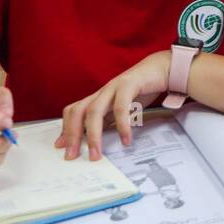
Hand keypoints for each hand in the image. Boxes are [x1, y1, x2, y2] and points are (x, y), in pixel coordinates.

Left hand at [55, 50, 170, 160]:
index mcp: (98, 97)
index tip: (62, 148)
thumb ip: (108, 120)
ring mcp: (114, 87)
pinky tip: (126, 139)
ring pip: (94, 110)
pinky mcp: (129, 84)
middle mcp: (102, 92)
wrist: (161, 68)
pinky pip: (121, 106)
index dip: (66, 129)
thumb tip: (95, 138)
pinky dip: (122, 125)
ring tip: (97, 154)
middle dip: (73, 134)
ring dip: (93, 135)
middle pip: (78, 111)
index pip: (74, 111)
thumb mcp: (120, 108)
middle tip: (72, 155)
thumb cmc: (141, 89)